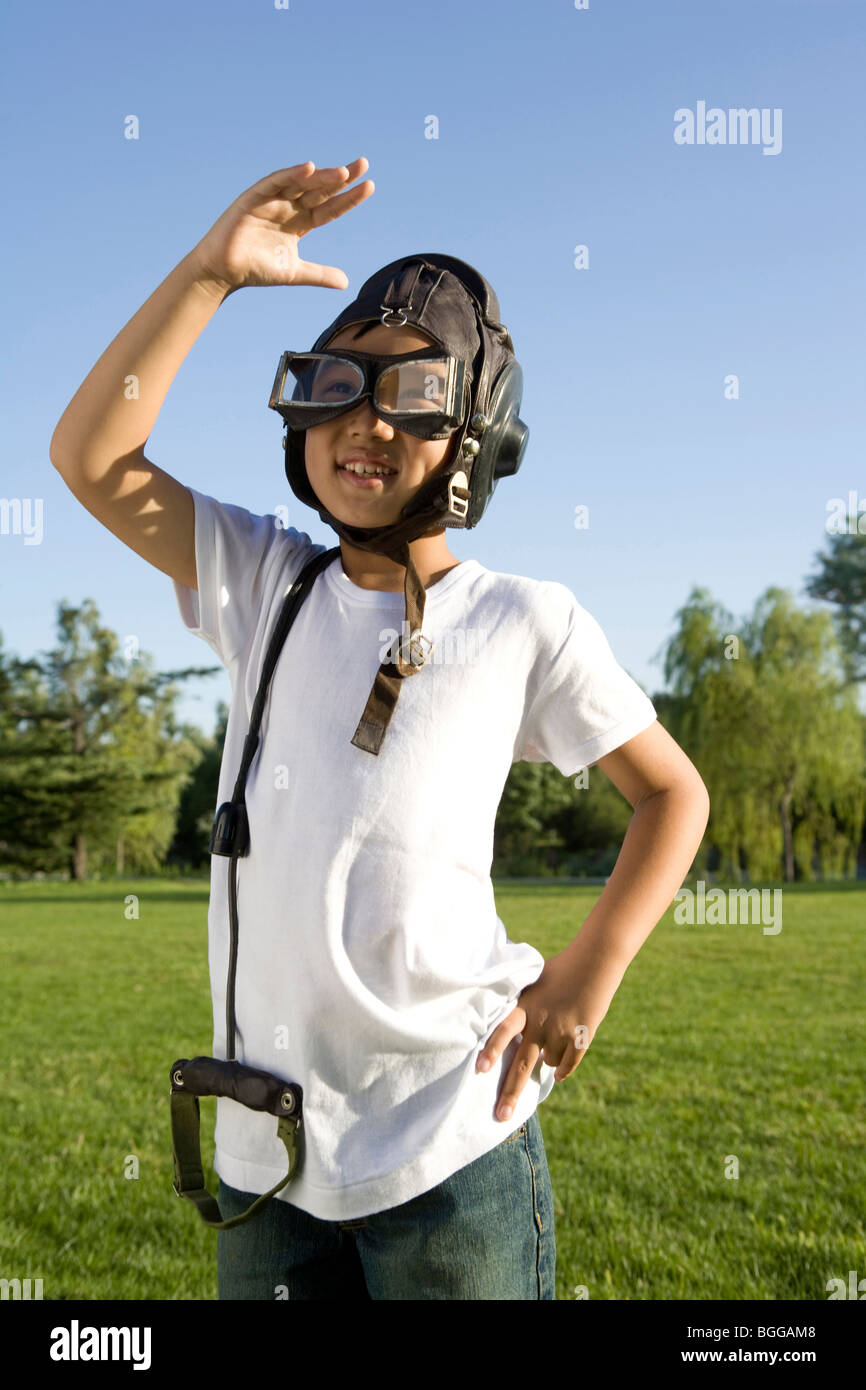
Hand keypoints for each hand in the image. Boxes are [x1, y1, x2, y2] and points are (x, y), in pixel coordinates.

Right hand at [188, 158, 373, 295]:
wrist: (225, 271)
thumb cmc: (257, 269)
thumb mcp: (294, 272)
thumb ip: (319, 274)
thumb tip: (346, 282)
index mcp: (300, 221)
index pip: (330, 207)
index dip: (349, 198)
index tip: (369, 186)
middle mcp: (290, 206)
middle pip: (320, 189)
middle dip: (341, 178)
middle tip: (363, 164)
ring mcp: (273, 199)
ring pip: (302, 183)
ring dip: (321, 176)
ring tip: (343, 172)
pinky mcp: (254, 197)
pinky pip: (275, 181)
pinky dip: (291, 175)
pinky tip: (309, 168)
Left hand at [475, 952, 598, 1121]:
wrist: (595, 962)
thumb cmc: (560, 969)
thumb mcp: (534, 983)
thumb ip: (522, 1007)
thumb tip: (511, 1033)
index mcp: (526, 1005)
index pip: (504, 1030)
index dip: (491, 1050)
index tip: (479, 1069)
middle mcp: (542, 1022)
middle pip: (522, 1063)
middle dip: (509, 1093)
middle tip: (500, 1116)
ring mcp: (562, 1031)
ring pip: (548, 1063)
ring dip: (546, 1061)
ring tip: (549, 1045)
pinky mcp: (582, 1036)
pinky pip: (568, 1064)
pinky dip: (563, 1070)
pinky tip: (557, 1073)